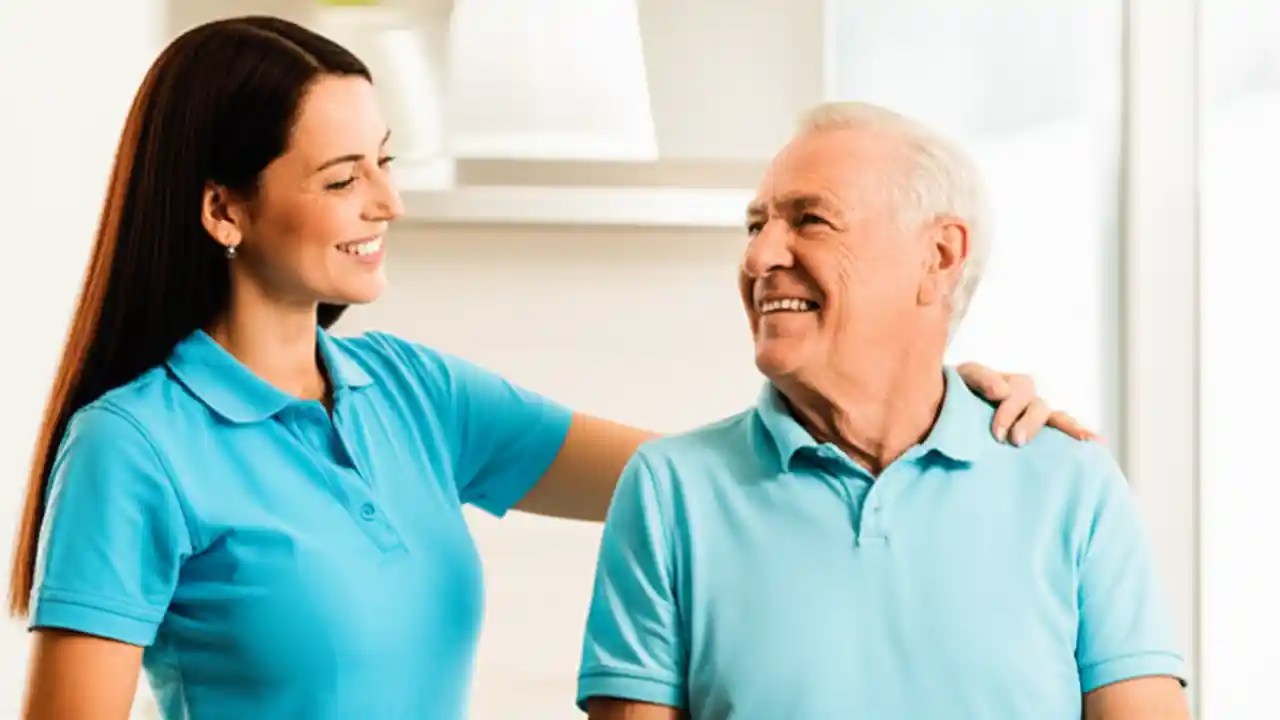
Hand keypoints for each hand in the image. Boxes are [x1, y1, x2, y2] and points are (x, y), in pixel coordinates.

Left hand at [956, 363, 1098, 445]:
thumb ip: (981, 378)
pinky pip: (1060, 429)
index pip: (1020, 391)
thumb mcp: (961, 378)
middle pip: (1038, 406)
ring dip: (1064, 428)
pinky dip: (1079, 432)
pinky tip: (1096, 441)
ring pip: (1054, 417)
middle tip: (1014, 442)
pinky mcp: (1033, 433)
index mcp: (1008, 384)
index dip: (1011, 410)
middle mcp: (1024, 398)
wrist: (941, 410)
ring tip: (1078, 440)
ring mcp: (1030, 415)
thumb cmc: (952, 392)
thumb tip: (1003, 392)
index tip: (997, 432)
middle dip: (1029, 423)